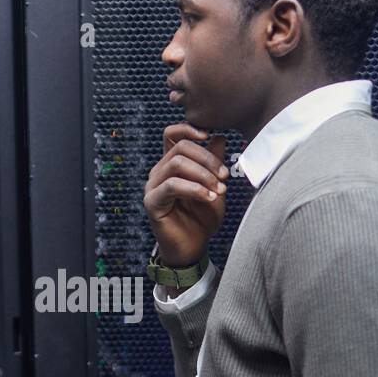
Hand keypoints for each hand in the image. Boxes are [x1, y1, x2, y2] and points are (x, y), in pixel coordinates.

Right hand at [144, 124, 228, 267]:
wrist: (194, 247)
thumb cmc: (202, 218)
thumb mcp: (215, 186)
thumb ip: (214, 163)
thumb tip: (219, 137)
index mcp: (171, 164)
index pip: (171, 134)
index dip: (188, 128)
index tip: (209, 136)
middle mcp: (159, 172)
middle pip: (180, 146)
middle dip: (207, 158)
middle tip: (225, 175)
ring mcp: (153, 186)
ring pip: (177, 163)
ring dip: (203, 174)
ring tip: (220, 189)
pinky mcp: (152, 202)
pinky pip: (172, 185)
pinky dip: (195, 189)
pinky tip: (209, 197)